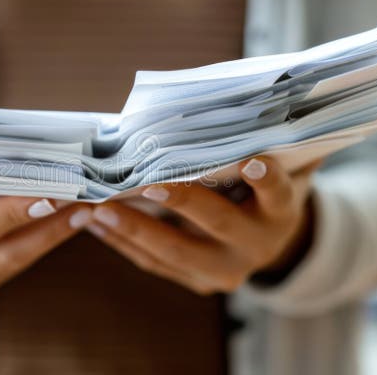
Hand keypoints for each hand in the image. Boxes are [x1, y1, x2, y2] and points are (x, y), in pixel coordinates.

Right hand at [0, 177, 92, 301]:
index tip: (51, 192)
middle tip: (83, 198)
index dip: (15, 212)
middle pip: (8, 251)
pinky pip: (20, 264)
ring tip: (86, 205)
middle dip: (49, 225)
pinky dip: (46, 240)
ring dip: (56, 233)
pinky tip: (70, 218)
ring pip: (20, 261)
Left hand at [85, 157, 320, 294]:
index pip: (278, 192)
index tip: (252, 161)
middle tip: (146, 184)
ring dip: (134, 228)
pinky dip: (122, 242)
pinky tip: (95, 222)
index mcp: (281, 212)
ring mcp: (226, 270)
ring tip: (98, 207)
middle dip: (181, 202)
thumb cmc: (259, 188)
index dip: (267, 180)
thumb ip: (260, 141)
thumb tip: (238, 94)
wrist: (266, 242)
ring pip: (176, 251)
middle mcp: (257, 245)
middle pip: (217, 222)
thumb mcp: (273, 166)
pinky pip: (155, 263)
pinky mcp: (197, 281)